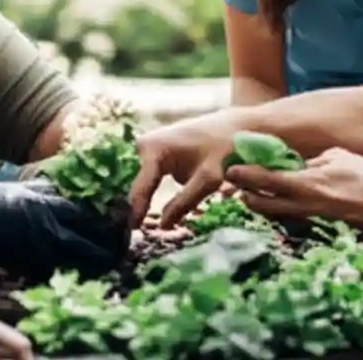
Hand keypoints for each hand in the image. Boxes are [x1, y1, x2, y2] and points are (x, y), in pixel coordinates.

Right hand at [0, 180, 126, 277]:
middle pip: (96, 246)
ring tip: (106, 255)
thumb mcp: (29, 188)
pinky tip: (79, 263)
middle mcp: (48, 230)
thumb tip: (87, 193)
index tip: (127, 220)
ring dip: (99, 262)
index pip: (95, 216)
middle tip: (123, 242)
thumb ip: (57, 193)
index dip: (117, 221)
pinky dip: (75, 270)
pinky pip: (61, 274)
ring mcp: (38, 253)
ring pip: (83, 265)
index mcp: (49, 205)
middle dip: (115, 247)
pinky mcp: (27, 268)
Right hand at [128, 110, 243, 227]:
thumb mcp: (209, 178)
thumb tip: (163, 227)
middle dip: (138, 210)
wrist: (233, 125)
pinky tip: (148, 215)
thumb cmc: (225, 147)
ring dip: (144, 205)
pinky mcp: (155, 155)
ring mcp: (148, 149)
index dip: (135, 213)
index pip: (140, 189)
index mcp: (152, 149)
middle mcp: (144, 146)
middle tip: (136, 236)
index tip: (130, 235)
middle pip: (138, 187)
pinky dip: (153, 196)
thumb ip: (185, 202)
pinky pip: (150, 181)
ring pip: (143, 185)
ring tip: (139, 230)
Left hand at [225, 148, 362, 230]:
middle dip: (246, 194)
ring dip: (261, 205)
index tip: (231, 169)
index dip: (247, 175)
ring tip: (250, 196)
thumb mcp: (340, 158)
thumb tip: (302, 164)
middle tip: (235, 185)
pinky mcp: (322, 226)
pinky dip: (281, 211)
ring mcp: (313, 218)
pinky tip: (277, 205)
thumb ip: (316, 161)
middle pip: (264, 203)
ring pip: (276, 213)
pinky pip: (293, 218)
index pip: (268, 179)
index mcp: (309, 183)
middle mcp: (306, 204)